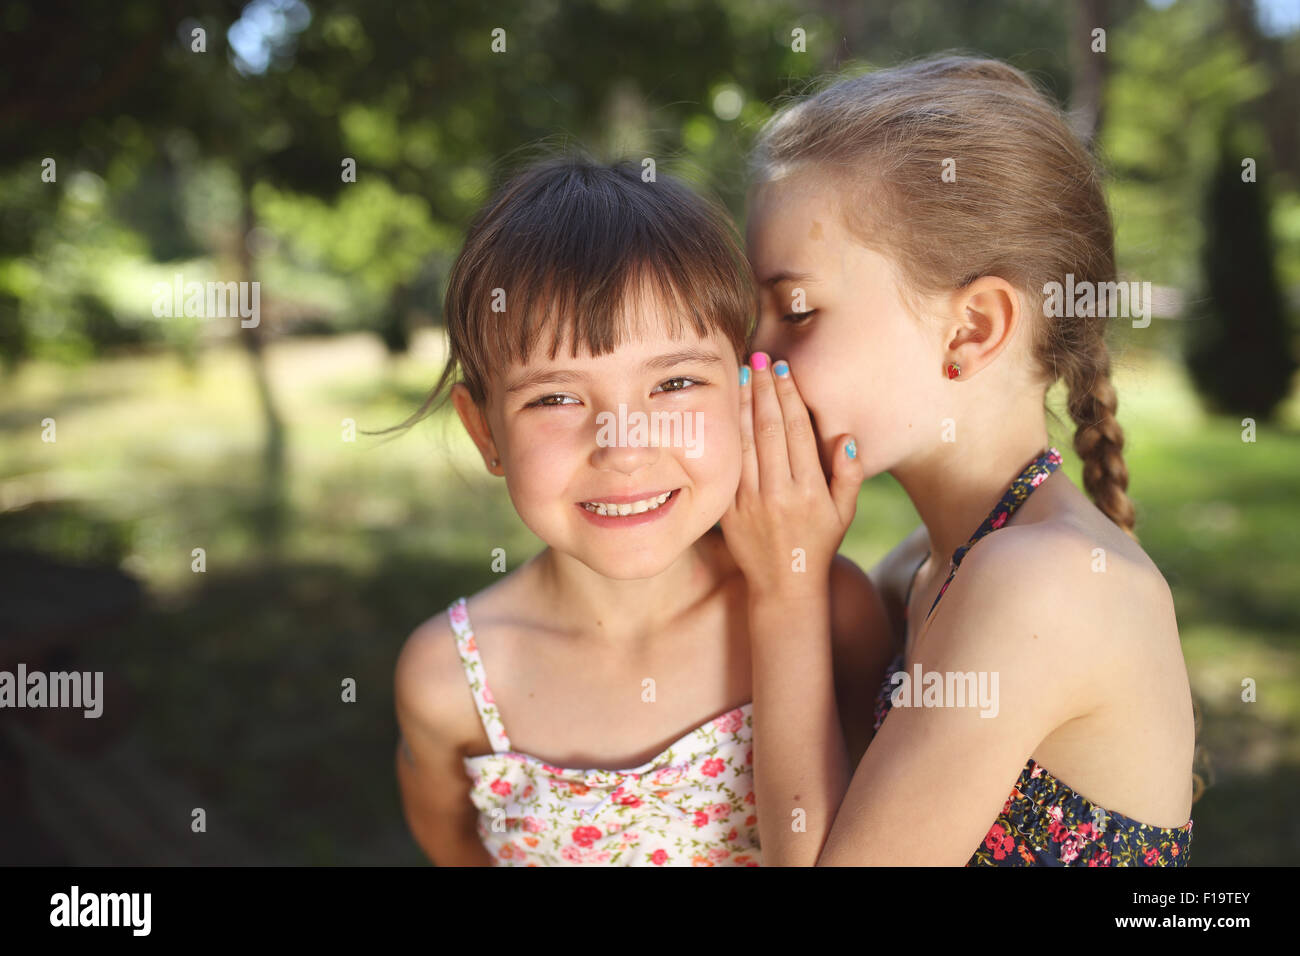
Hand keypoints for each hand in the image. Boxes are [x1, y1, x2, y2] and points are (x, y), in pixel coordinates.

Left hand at [720, 352, 864, 596]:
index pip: (798, 433)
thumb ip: (849, 475)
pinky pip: (728, 466)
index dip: (790, 398)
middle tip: (759, 359)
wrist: (784, 585)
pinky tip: (726, 412)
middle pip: (769, 430)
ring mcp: (751, 502)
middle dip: (764, 391)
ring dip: (743, 406)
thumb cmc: (819, 542)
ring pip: (745, 444)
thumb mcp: (845, 512)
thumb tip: (846, 439)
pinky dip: (726, 436)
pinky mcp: (729, 510)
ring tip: (741, 374)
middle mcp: (779, 493)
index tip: (783, 371)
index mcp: (810, 490)